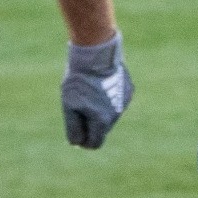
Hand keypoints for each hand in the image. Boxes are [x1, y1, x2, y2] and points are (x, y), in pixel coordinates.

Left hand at [60, 32, 132, 148]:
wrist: (95, 53)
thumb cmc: (78, 80)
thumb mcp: (69, 104)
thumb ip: (73, 127)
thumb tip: (77, 143)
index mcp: (102, 121)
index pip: (95, 143)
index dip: (83, 141)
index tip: (75, 133)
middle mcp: (117, 114)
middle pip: (102, 128)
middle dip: (90, 122)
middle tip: (77, 105)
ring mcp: (125, 101)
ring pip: (109, 112)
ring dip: (98, 107)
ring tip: (87, 90)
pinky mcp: (128, 89)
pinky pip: (115, 98)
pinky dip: (106, 95)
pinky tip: (98, 82)